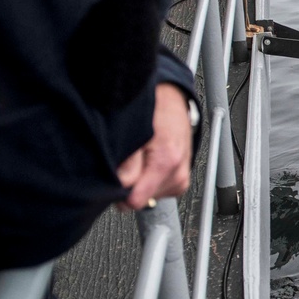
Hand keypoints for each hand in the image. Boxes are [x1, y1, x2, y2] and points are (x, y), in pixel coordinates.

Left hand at [117, 83, 193, 209]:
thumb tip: (120, 185)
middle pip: (144, 200)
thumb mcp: (134, 130)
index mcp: (167, 161)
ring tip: (141, 157)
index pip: (137, 200)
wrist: (172, 98)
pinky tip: (149, 163)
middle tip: (128, 162)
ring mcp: (182, 176)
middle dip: (132, 185)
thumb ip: (128, 161)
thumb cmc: (154, 109)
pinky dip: (152, 180)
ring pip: (152, 196)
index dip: (120, 192)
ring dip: (142, 182)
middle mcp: (178, 172)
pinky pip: (162, 190)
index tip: (115, 178)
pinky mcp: (183, 178)